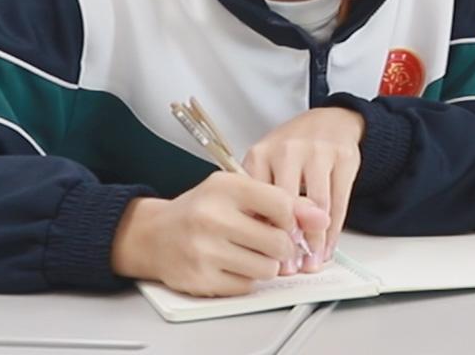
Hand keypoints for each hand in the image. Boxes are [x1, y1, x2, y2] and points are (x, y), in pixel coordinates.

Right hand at [110, 171, 326, 296]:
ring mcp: (204, 251)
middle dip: (283, 246)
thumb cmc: (201, 209)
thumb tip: (320, 216)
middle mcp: (212, 217)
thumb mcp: (238, 191)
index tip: (288, 223)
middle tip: (272, 241)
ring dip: (267, 264)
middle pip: (279, 243)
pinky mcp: (200, 279)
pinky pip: (247, 286)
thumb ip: (282, 200)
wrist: (154, 234)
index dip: (294, 219)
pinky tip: (233, 264)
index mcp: (226, 188)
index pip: (282, 205)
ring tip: (250, 252)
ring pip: (267, 268)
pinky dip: (247, 278)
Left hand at [244, 107, 362, 262]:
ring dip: (315, 240)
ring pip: (316, 207)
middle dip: (288, 241)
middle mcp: (287, 151)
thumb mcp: (267, 166)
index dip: (260, 234)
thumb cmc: (293, 150)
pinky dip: (334, 231)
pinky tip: (328, 246)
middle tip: (289, 267)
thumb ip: (260, 199)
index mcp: (260, 155)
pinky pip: (339, 202)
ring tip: (311, 262)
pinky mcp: (344, 158)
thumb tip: (257, 243)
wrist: (330, 121)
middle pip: (286, 206)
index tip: (263, 258)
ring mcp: (317, 152)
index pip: (256, 202)